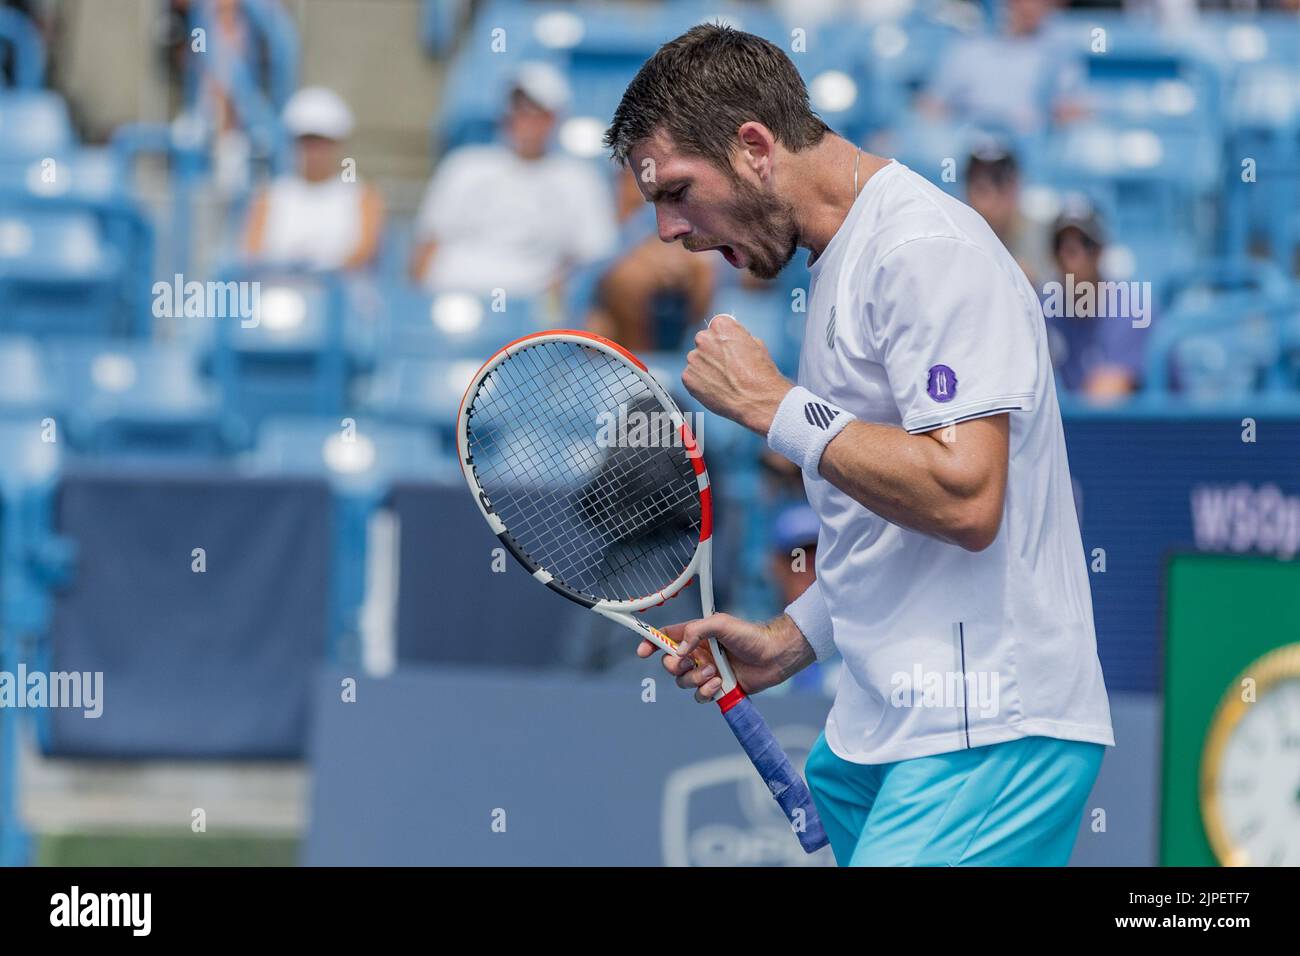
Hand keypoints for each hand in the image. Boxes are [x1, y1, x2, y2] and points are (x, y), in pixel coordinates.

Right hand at [635, 613, 813, 702]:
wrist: (774, 655)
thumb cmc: (750, 635)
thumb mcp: (721, 623)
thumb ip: (695, 631)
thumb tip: (678, 649)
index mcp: (696, 636)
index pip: (666, 638)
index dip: (651, 644)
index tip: (642, 653)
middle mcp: (698, 654)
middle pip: (670, 665)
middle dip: (675, 666)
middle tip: (690, 663)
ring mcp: (707, 672)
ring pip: (683, 683)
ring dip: (695, 680)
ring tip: (714, 673)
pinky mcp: (717, 689)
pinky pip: (699, 696)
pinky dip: (705, 692)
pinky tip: (720, 684)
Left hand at [682, 314, 790, 434]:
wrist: (757, 400)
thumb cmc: (760, 373)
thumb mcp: (756, 344)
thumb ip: (737, 337)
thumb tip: (731, 339)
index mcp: (720, 326)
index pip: (717, 327)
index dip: (725, 340)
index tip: (731, 350)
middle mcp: (703, 338)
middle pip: (704, 342)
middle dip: (713, 353)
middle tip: (727, 368)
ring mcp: (693, 358)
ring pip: (697, 361)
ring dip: (706, 368)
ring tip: (723, 381)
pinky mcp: (687, 377)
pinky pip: (691, 377)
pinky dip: (700, 383)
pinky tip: (716, 389)